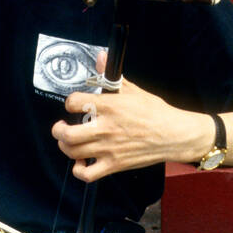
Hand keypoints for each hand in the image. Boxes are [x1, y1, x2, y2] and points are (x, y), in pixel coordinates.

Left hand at [52, 61, 207, 180]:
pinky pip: (87, 175)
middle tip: (61, 127)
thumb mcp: (134, 90)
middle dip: (58, 130)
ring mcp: (108, 148)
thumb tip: (102, 58)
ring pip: (72, 152)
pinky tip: (82, 162)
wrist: (175, 135)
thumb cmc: (156, 113)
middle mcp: (106, 128)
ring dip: (66, 147)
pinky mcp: (114, 165)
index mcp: (110, 106)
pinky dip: (79, 170)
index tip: (73, 105)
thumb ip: (112, 77)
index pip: (75, 102)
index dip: (70, 103)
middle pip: (67, 133)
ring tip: (70, 142)